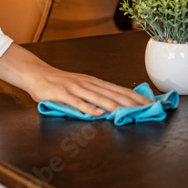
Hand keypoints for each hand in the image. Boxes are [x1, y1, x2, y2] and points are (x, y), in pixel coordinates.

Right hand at [0, 44, 148, 115]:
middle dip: (132, 102)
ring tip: (129, 112)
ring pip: (99, 97)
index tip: (151, 104)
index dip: (136, 98)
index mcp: (94, 83)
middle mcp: (88, 84)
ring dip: (115, 105)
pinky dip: (88, 108)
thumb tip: (112, 106)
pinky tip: (99, 114)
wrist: (36, 74)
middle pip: (114, 93)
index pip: (120, 90)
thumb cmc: (58, 83)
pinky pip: (77, 103)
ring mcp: (75, 88)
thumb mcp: (81, 87)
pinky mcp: (62, 94)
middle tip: (148, 110)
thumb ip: (95, 96)